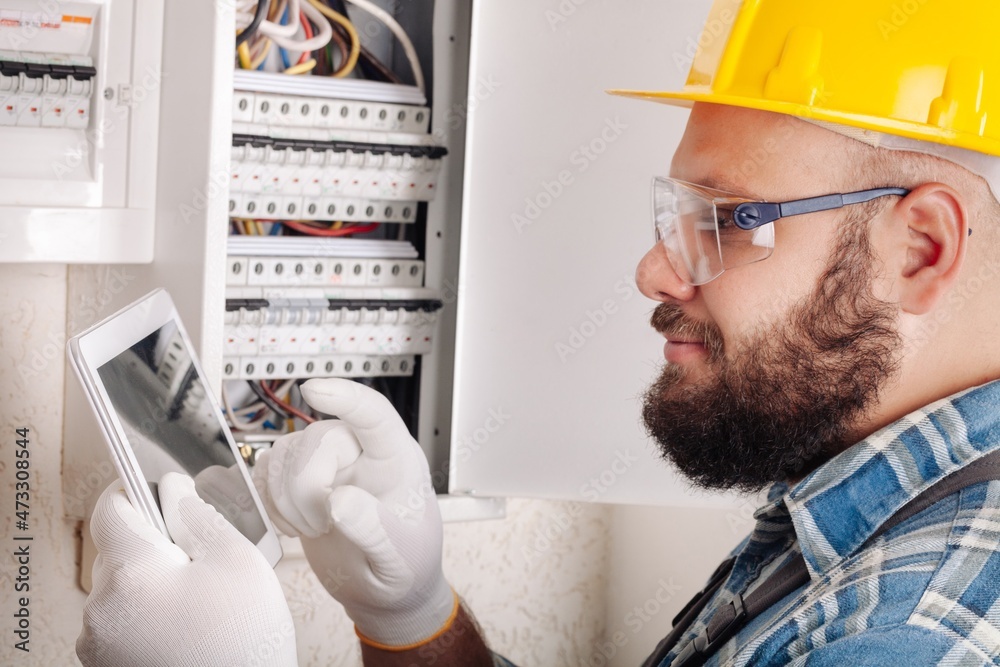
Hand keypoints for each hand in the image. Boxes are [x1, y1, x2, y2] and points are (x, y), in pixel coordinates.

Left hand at [77, 473, 296, 666]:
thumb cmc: (244, 641)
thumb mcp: (238, 559)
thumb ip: (199, 515)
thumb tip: (175, 491)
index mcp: (131, 575)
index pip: (112, 509)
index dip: (136, 490)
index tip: (160, 489)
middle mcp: (100, 610)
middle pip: (118, 550)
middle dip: (154, 544)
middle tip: (200, 558)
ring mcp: (99, 644)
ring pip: (120, 587)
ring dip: (151, 581)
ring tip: (199, 601)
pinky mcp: (107, 666)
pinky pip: (120, 621)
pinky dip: (146, 613)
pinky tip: (185, 625)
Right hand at [252, 378, 455, 648]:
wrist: (385, 591)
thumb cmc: (406, 566)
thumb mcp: (399, 558)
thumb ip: (373, 530)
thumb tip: (338, 501)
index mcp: (397, 460)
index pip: (374, 414)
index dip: (345, 398)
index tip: (312, 390)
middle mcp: (363, 453)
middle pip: (317, 439)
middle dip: (305, 487)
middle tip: (318, 528)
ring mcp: (330, 465)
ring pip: (286, 452)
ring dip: (283, 497)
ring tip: (310, 530)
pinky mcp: (301, 483)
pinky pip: (268, 471)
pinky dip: (267, 500)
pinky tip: (289, 526)